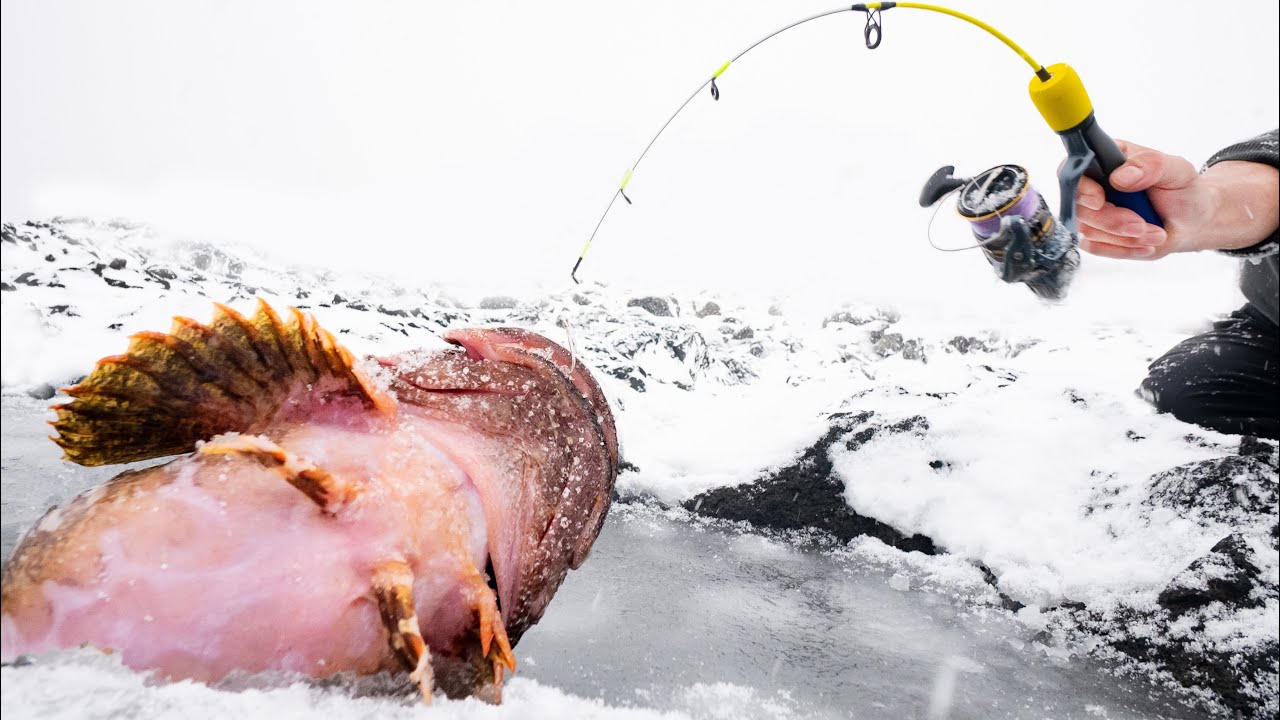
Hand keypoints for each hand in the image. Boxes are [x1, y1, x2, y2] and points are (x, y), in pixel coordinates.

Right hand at [1073, 140, 1278, 259]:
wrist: (1192, 221)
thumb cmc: (1183, 191)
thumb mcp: (1177, 170)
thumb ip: (1151, 165)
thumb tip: (1121, 176)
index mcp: (1107, 160)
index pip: (1074, 171)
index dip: (1080, 188)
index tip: (1099, 200)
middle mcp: (1095, 186)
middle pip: (1080, 207)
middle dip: (1113, 221)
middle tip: (1141, 223)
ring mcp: (1094, 214)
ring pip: (1089, 231)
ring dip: (1125, 237)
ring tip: (1154, 232)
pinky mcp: (1098, 236)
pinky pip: (1097, 248)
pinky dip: (1124, 249)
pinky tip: (1145, 242)